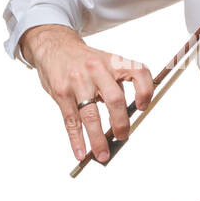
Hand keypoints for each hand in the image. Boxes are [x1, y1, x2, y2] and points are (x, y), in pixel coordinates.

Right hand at [20, 24, 154, 162]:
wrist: (54, 46)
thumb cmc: (84, 60)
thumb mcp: (105, 62)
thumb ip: (116, 85)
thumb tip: (124, 119)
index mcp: (113, 61)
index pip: (138, 73)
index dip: (145, 91)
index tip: (143, 107)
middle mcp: (96, 69)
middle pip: (115, 99)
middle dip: (121, 123)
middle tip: (122, 136)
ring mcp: (77, 81)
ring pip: (90, 115)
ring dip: (98, 139)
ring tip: (102, 154)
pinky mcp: (61, 93)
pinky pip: (71, 120)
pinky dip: (77, 140)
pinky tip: (81, 151)